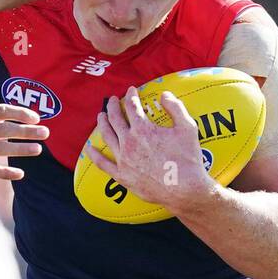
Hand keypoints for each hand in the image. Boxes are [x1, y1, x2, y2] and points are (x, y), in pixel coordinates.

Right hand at [0, 103, 48, 181]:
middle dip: (26, 130)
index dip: (19, 113)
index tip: (35, 117)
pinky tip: (20, 174)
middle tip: (46, 133)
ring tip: (38, 150)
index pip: (0, 110)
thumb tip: (5, 113)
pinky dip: (6, 173)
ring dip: (21, 149)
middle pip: (4, 129)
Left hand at [86, 86, 214, 216]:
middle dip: (113, 106)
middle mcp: (129, 142)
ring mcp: (123, 159)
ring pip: (107, 136)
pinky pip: (103, 164)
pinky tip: (90, 149)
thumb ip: (175, 107)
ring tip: (101, 116)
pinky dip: (95, 155)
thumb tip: (165, 94)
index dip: (131, 96)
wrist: (183, 188)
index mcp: (143, 129)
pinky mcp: (122, 176)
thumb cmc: (188, 158)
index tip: (131, 90)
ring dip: (102, 123)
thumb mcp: (187, 127)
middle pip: (115, 119)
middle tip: (113, 100)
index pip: (133, 107)